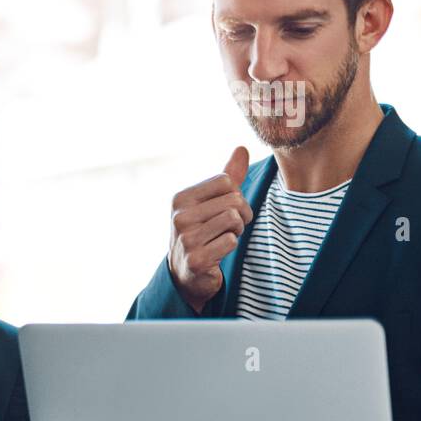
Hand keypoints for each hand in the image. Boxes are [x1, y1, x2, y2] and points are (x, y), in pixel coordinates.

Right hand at [167, 146, 251, 312]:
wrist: (185, 273)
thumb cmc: (202, 231)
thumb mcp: (211, 202)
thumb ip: (228, 176)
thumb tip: (241, 148)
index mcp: (181, 198)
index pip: (225, 181)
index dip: (237, 194)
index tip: (230, 209)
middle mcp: (179, 216)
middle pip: (233, 200)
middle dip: (242, 214)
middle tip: (232, 226)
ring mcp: (186, 239)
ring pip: (233, 219)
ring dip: (237, 230)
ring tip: (225, 237)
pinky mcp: (196, 259)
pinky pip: (231, 241)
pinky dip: (230, 246)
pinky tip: (218, 252)